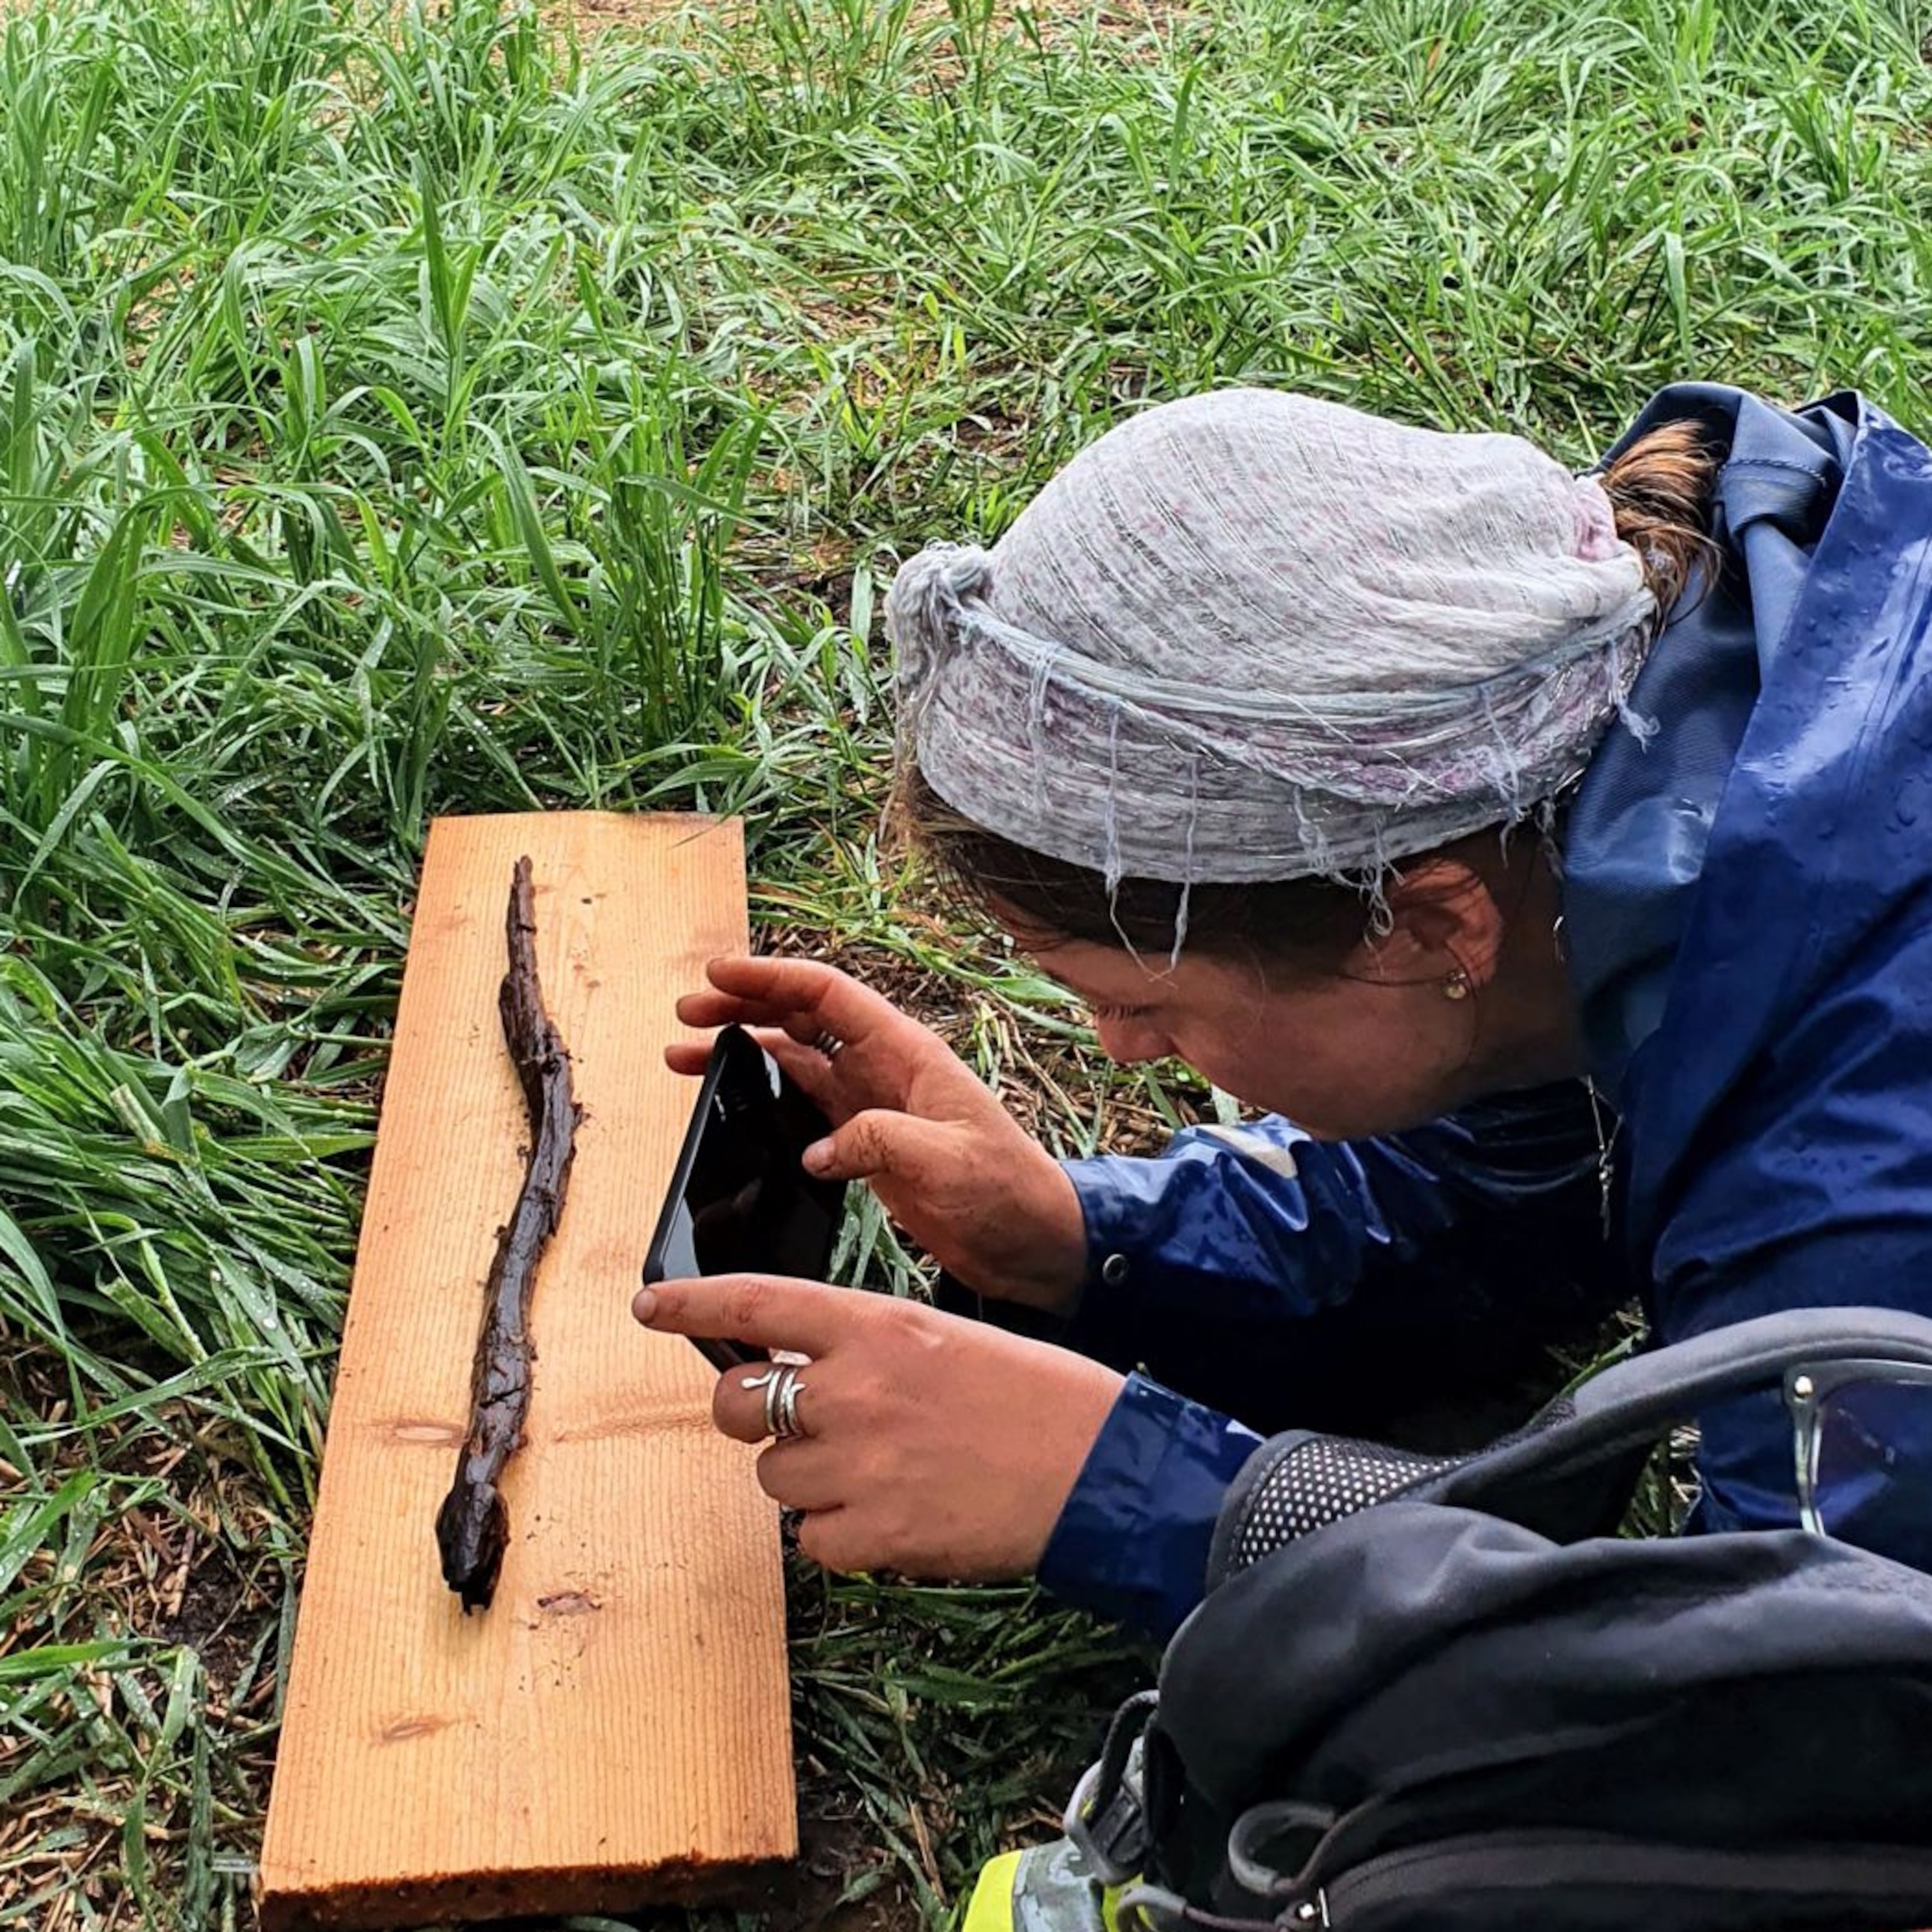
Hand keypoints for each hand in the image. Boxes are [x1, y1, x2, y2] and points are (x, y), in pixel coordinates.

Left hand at [633, 1274, 1123, 1578]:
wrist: (1099, 1469)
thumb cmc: (1036, 1395)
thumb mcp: (946, 1337)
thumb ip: (868, 1349)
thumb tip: (804, 1375)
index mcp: (877, 1326)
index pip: (755, 1304)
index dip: (691, 1304)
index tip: (649, 1306)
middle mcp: (853, 1390)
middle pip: (736, 1404)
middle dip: (751, 1413)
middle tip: (800, 1422)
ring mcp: (858, 1466)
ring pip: (773, 1478)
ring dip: (807, 1478)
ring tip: (879, 1473)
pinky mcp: (873, 1536)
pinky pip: (813, 1539)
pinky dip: (841, 1534)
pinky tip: (894, 1515)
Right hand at [670, 957, 1088, 1312]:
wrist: (1033, 1241)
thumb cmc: (1008, 1190)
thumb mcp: (947, 1159)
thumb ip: (879, 1141)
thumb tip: (817, 1150)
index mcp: (907, 1051)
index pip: (827, 994)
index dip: (771, 977)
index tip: (718, 976)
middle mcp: (884, 1068)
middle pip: (800, 1018)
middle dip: (742, 1007)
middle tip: (687, 1015)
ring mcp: (871, 1104)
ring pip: (793, 1060)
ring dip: (742, 1052)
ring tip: (686, 1057)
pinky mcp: (863, 1144)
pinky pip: (802, 1107)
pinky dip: (764, 1099)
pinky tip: (733, 1107)